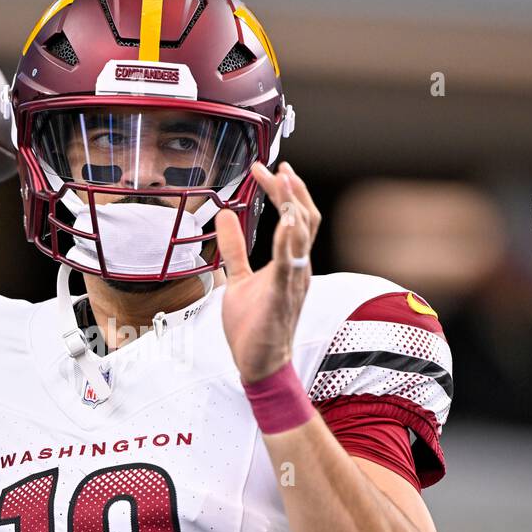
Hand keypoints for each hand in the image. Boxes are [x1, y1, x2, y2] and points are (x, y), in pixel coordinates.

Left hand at [214, 161, 322, 382]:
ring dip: (295, 205)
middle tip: (275, 166)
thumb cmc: (254, 326)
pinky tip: (286, 222)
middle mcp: (298, 268)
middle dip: (292, 189)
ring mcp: (293, 282)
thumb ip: (233, 248)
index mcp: (289, 262)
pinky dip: (288, 242)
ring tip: (285, 179)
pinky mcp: (282, 298)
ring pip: (303, 236)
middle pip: (306, 217)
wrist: (260, 365)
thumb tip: (225, 216)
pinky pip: (289, 266)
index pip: (294, 216)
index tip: (263, 169)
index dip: (281, 190)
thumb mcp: (237, 278)